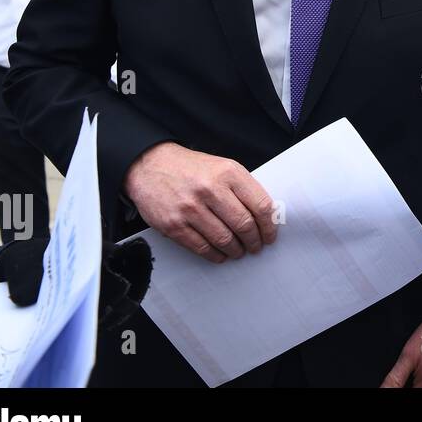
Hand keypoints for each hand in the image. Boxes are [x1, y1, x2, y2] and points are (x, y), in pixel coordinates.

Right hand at [123, 142, 276, 262]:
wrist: (150, 165)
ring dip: (236, 250)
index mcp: (228, 173)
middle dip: (254, 241)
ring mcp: (190, 208)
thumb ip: (243, 188)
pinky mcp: (174, 225)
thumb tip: (265, 216)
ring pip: (224, 239)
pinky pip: (201, 247)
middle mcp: (210, 190)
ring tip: (239, 251)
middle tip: (256, 246)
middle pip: (244, 225)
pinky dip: (215, 255)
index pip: (260, 205)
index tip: (270, 235)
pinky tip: (221, 255)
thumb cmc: (191, 168)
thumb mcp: (223, 167)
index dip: (269, 226)